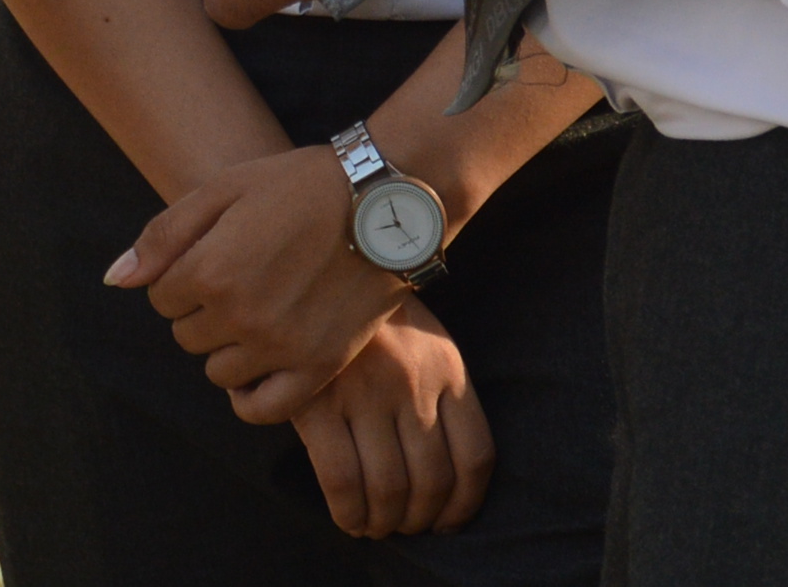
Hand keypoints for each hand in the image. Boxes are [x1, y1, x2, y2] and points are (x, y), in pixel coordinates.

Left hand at [111, 141, 412, 421]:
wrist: (383, 203)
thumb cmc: (298, 187)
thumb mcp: (223, 190)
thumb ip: (162, 236)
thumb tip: (116, 280)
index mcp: (210, 270)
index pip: (161, 298)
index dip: (181, 277)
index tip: (214, 257)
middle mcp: (240, 316)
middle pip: (186, 336)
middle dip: (201, 311)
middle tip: (241, 279)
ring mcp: (280, 347)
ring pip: (218, 371)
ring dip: (227, 346)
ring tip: (258, 311)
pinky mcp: (318, 368)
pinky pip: (262, 408)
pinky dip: (251, 395)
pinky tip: (259, 366)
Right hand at [288, 303, 493, 538]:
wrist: (313, 262)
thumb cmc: (369, 313)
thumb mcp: (425, 338)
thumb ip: (440, 391)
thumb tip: (446, 472)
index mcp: (447, 367)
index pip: (475, 457)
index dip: (464, 504)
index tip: (447, 522)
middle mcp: (413, 382)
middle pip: (432, 481)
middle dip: (419, 520)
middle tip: (404, 526)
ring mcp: (365, 392)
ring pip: (389, 488)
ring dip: (384, 522)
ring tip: (374, 526)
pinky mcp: (318, 402)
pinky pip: (342, 480)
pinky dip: (348, 513)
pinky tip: (347, 518)